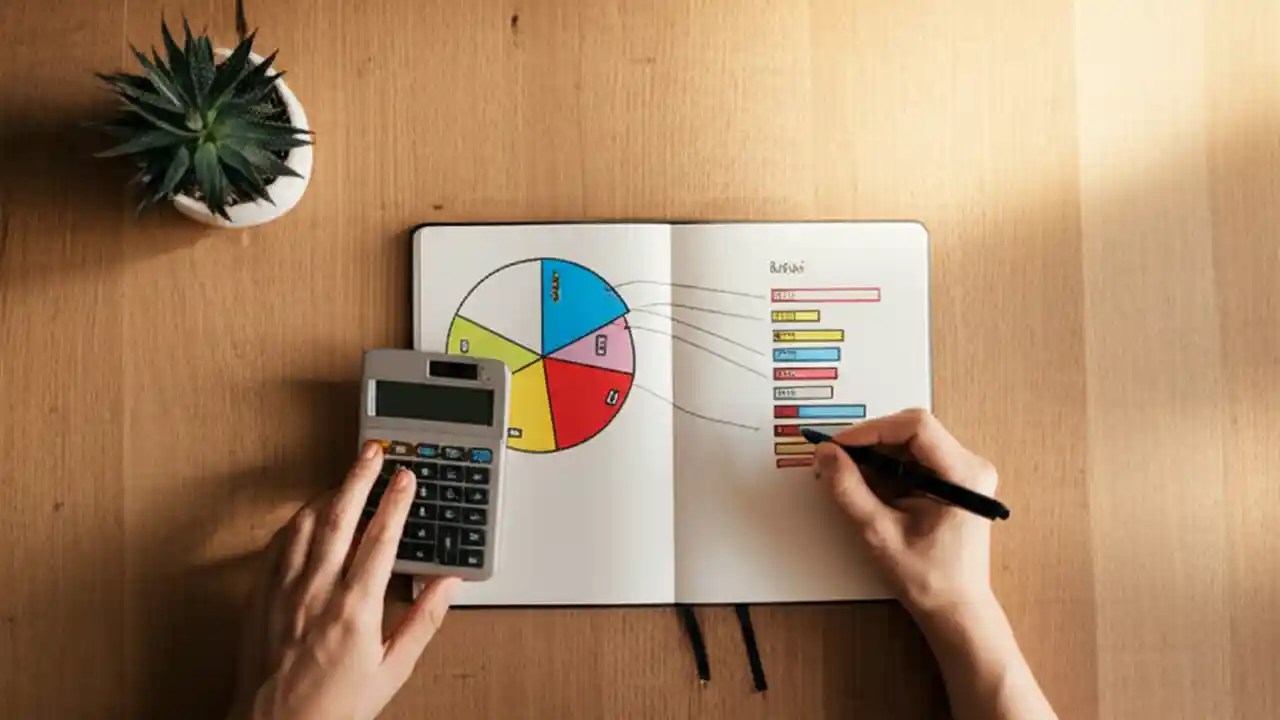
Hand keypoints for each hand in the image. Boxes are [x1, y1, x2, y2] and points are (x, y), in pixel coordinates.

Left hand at [231, 441, 460, 719]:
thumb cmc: (332, 709)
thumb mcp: (392, 671)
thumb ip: (422, 622)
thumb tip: (446, 586)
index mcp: (355, 609)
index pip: (381, 538)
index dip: (397, 501)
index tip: (406, 477)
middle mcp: (317, 592)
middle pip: (340, 516)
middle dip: (359, 477)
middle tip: (372, 452)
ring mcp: (284, 591)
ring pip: (305, 524)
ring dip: (328, 494)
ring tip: (345, 477)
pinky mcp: (260, 598)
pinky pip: (278, 545)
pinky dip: (296, 521)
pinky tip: (306, 515)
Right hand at [814, 408, 997, 615]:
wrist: (955, 608)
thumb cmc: (929, 579)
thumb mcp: (880, 534)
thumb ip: (850, 491)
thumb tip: (826, 455)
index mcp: (965, 476)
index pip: (916, 427)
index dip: (872, 430)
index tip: (839, 445)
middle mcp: (970, 466)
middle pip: (912, 430)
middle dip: (870, 442)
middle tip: (837, 460)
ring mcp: (962, 472)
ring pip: (908, 443)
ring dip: (874, 456)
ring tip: (847, 477)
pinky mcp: (950, 480)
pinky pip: (912, 459)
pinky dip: (884, 468)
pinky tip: (867, 488)